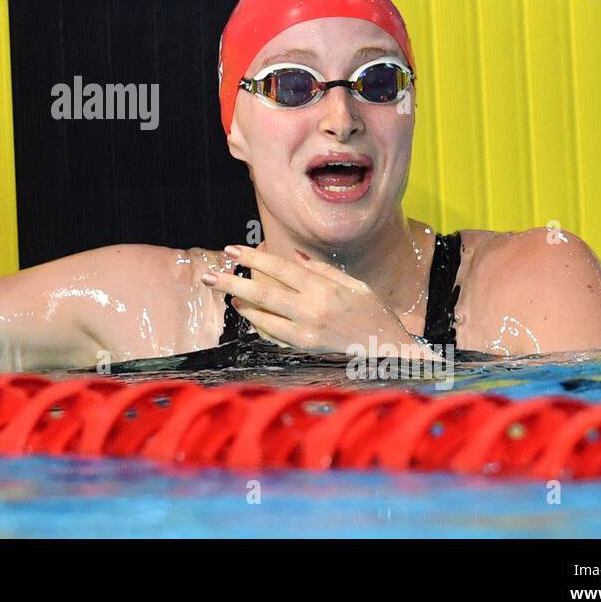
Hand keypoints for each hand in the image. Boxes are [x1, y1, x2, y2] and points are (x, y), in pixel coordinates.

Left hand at [200, 244, 415, 352]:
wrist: (391, 351)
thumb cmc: (374, 314)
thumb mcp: (354, 285)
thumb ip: (323, 271)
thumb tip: (295, 257)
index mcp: (324, 288)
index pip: (280, 268)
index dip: (253, 258)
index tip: (231, 250)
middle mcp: (313, 308)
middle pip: (264, 292)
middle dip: (233, 282)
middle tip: (209, 275)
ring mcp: (307, 332)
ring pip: (264, 315)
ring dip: (241, 303)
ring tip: (225, 292)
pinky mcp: (305, 349)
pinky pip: (274, 335)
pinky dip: (258, 323)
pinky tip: (247, 313)